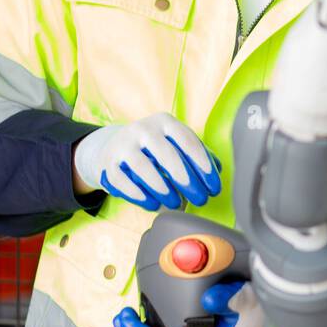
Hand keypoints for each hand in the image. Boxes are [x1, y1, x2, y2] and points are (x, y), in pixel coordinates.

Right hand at [74, 112, 222, 210]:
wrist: (113, 148)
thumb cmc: (155, 149)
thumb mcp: (174, 144)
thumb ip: (196, 154)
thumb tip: (218, 169)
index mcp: (165, 122)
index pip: (188, 142)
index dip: (203, 165)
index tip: (214, 186)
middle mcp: (143, 129)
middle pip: (167, 155)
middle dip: (186, 179)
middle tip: (200, 199)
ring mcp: (123, 145)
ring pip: (143, 167)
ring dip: (162, 188)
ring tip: (175, 203)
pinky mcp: (108, 163)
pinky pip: (123, 181)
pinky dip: (139, 195)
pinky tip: (153, 205)